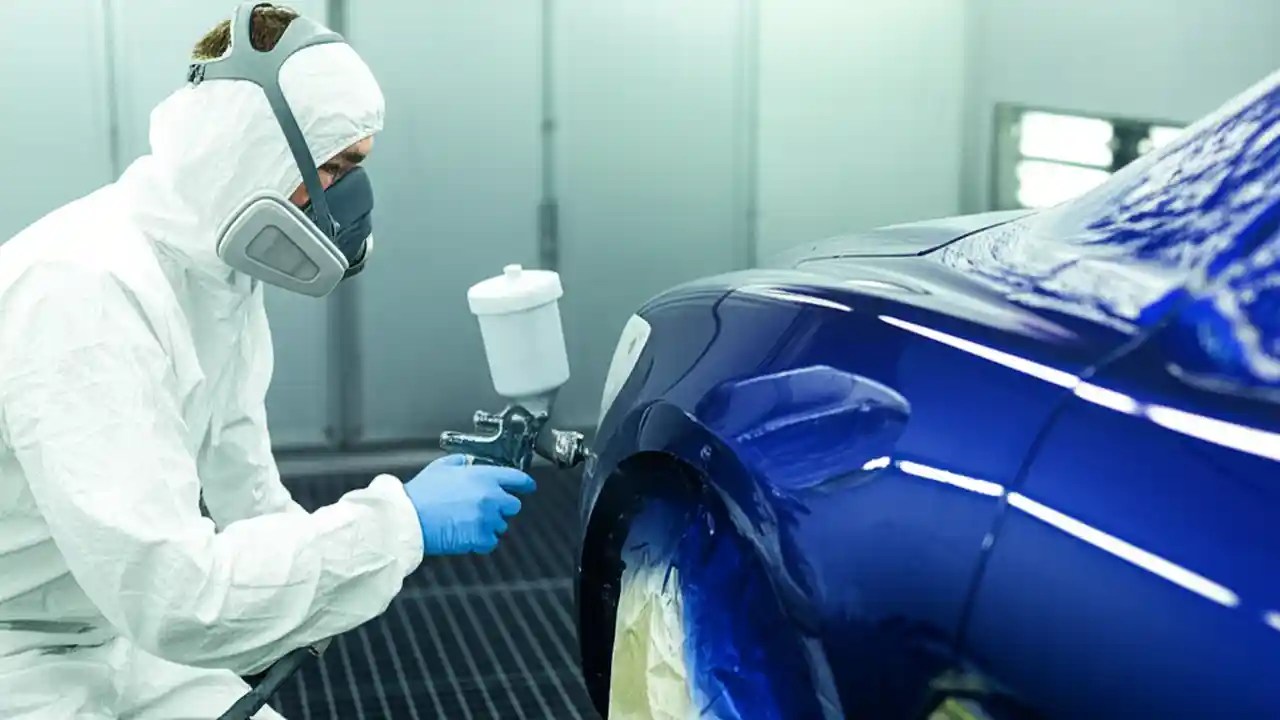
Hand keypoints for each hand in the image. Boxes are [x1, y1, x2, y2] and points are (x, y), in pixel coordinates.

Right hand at [403, 454, 535, 554]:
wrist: (409, 518)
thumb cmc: (422, 493)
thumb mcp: (442, 466)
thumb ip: (461, 462)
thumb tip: (468, 463)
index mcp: (484, 476)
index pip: (517, 478)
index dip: (525, 483)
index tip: (529, 486)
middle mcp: (491, 497)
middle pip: (514, 505)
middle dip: (503, 506)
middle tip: (486, 508)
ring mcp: (487, 519)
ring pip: (501, 525)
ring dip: (490, 524)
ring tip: (468, 522)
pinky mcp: (480, 538)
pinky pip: (491, 542)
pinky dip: (482, 541)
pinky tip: (467, 535)